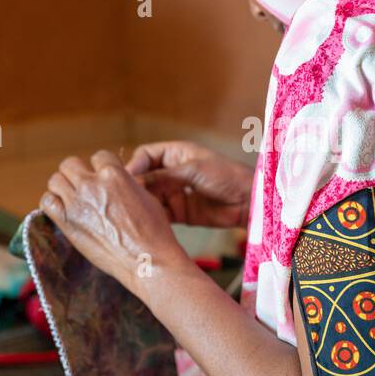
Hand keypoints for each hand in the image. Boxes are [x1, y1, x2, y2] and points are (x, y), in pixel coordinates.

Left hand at [41, 150, 190, 296]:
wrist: (147, 259)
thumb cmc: (153, 231)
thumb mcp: (145, 196)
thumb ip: (125, 183)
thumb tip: (115, 182)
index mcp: (114, 174)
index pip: (98, 156)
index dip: (101, 167)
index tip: (102, 178)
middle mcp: (92, 185)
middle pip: (70, 164)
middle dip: (77, 173)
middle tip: (84, 187)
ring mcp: (77, 203)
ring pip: (55, 180)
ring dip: (62, 186)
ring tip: (71, 198)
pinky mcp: (67, 222)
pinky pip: (47, 202)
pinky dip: (52, 203)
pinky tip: (63, 210)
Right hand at [125, 140, 253, 228]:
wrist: (248, 201)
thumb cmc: (226, 176)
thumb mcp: (193, 170)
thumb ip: (164, 176)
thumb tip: (136, 180)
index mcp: (175, 154)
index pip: (146, 155)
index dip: (134, 165)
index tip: (126, 178)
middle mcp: (172, 172)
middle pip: (144, 178)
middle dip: (135, 187)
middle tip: (126, 198)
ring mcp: (175, 193)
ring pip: (150, 197)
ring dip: (142, 203)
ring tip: (132, 211)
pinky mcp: (180, 212)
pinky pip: (160, 214)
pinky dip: (152, 217)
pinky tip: (145, 221)